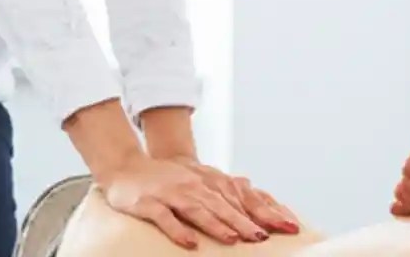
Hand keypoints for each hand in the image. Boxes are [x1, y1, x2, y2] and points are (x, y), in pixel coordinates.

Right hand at [97, 152, 271, 248]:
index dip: (262, 212)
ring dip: (216, 224)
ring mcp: (171, 193)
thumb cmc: (165, 180)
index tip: (283, 226)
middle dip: (243, 222)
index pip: (239, 199)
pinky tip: (190, 243)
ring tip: (232, 239)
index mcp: (207, 183)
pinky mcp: (149, 203)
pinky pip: (165, 218)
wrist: (126, 166)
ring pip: (197, 210)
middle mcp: (192, 186)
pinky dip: (178, 230)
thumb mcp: (195, 185)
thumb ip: (219, 200)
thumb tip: (250, 218)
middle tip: (262, 238)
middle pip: (222, 205)